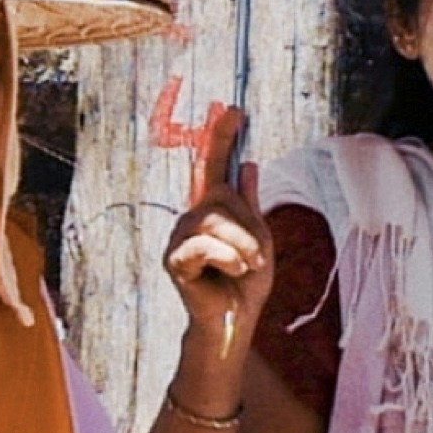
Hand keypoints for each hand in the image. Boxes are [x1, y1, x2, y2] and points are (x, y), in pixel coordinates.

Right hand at [163, 106, 273, 380]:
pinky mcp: (174, 259)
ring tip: (247, 267)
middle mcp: (192, 217)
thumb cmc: (246, 284)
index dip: (223, 137)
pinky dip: (227, 259)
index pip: (215, 166)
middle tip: (257, 258)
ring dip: (241, 246)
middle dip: (245, 228)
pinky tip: (231, 274)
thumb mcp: (259, 239)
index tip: (235, 111)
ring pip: (213, 221)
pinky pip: (204, 245)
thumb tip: (248, 163)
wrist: (234, 321)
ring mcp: (179, 237)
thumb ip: (250, 205)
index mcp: (213, 210)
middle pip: (220, 199)